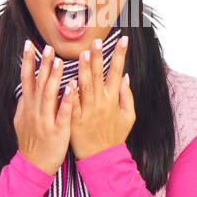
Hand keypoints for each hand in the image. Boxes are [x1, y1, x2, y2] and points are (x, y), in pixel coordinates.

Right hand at [14, 41, 74, 175]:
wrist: (33, 165)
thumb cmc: (31, 142)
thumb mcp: (21, 121)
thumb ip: (24, 104)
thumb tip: (24, 89)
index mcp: (28, 107)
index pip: (26, 80)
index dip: (27, 62)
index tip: (28, 45)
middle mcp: (35, 111)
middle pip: (38, 83)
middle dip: (42, 64)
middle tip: (47, 47)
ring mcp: (45, 120)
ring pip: (49, 95)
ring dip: (53, 78)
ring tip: (59, 61)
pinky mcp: (57, 131)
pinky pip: (63, 113)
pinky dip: (66, 100)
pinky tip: (72, 87)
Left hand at [69, 35, 134, 158]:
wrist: (101, 157)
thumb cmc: (114, 136)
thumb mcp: (129, 116)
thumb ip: (127, 96)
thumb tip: (126, 76)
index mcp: (113, 100)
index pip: (117, 72)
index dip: (120, 55)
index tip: (123, 39)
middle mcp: (101, 103)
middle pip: (99, 75)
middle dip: (98, 56)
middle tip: (96, 40)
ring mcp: (87, 111)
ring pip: (84, 86)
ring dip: (83, 69)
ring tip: (82, 53)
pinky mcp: (74, 120)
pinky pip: (72, 104)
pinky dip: (70, 92)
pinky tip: (68, 80)